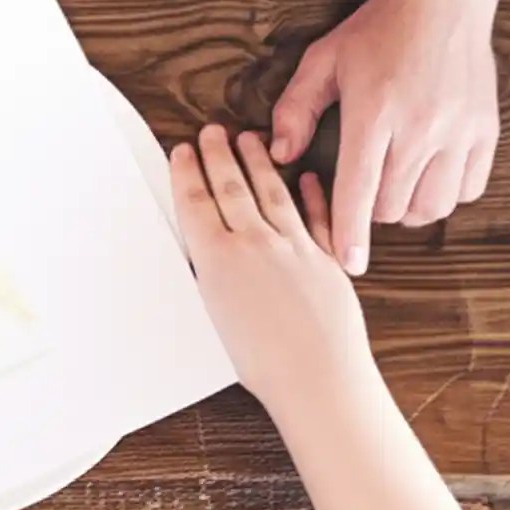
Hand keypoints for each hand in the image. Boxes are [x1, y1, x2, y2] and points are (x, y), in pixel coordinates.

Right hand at [170, 125, 374, 406]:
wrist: (316, 378)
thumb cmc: (261, 365)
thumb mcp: (214, 319)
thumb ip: (211, 279)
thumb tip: (209, 257)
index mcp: (217, 260)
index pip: (196, 203)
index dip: (187, 172)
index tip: (183, 150)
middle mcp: (254, 244)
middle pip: (231, 188)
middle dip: (218, 155)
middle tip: (212, 130)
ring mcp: (293, 247)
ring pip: (271, 192)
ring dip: (257, 163)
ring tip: (249, 139)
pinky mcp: (325, 258)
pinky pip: (315, 216)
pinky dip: (310, 194)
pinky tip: (305, 177)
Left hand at [271, 0, 499, 274]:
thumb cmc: (376, 31)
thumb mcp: (322, 60)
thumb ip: (295, 109)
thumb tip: (280, 155)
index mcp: (374, 113)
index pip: (359, 191)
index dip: (349, 232)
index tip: (347, 262)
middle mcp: (420, 127)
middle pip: (393, 207)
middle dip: (373, 212)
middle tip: (363, 191)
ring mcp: (459, 131)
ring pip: (433, 206)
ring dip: (409, 208)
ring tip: (394, 186)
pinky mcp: (486, 130)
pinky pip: (468, 189)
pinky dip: (446, 194)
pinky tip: (428, 175)